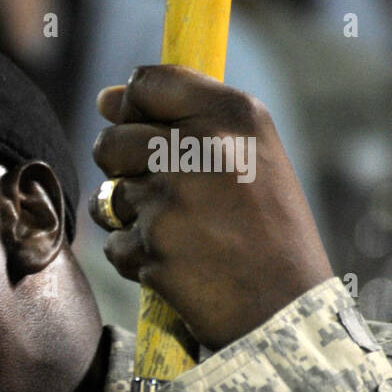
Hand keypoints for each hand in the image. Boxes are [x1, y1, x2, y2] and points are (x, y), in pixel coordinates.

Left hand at [90, 65, 332, 350]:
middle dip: (123, 167)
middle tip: (165, 192)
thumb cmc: (272, 228)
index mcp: (232, 114)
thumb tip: (103, 98)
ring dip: (133, 216)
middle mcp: (200, 148)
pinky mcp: (153, 248)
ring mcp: (172, 200)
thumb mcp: (257, 152)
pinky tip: (179, 262)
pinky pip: (116, 243)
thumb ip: (188, 116)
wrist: (288, 308)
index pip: (146, 83)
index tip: (145, 127)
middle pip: (112, 140)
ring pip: (110, 194)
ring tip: (180, 231)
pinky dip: (139, 256)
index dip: (133, 106)